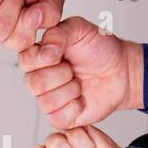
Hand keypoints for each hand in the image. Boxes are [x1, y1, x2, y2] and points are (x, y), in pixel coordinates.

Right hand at [17, 17, 144, 128]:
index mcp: (38, 55)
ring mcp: (48, 99)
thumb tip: (44, 53)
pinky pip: (57, 117)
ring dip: (70, 90)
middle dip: (61, 74)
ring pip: (45, 102)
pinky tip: (82, 98)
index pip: (25, 60)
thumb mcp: (80, 30)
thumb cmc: (100, 49)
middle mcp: (39, 78)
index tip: (61, 53)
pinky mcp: (60, 117)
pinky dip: (75, 107)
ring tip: (79, 82)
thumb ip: (58, 34)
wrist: (122, 71)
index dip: (44, 58)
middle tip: (73, 68)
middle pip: (33, 83)